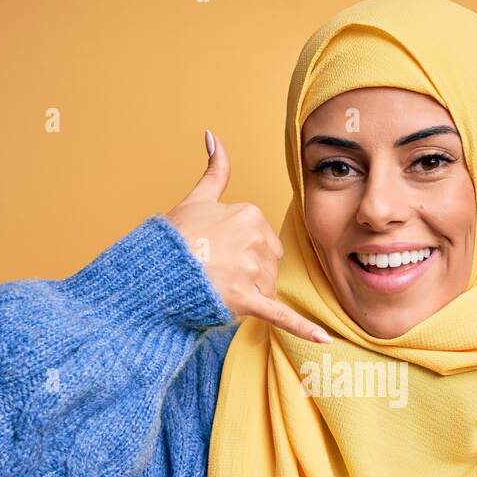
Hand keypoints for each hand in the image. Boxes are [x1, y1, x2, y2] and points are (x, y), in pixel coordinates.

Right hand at [166, 130, 330, 343]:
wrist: (151, 273)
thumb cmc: (172, 239)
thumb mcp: (195, 199)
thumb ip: (214, 170)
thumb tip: (213, 135)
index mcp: (249, 214)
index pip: (263, 238)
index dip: (242, 249)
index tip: (216, 251)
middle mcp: (256, 240)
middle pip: (269, 264)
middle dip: (250, 273)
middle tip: (215, 271)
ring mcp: (252, 272)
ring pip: (268, 288)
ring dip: (251, 294)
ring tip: (218, 288)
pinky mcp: (247, 301)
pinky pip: (281, 316)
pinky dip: (303, 329)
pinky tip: (325, 341)